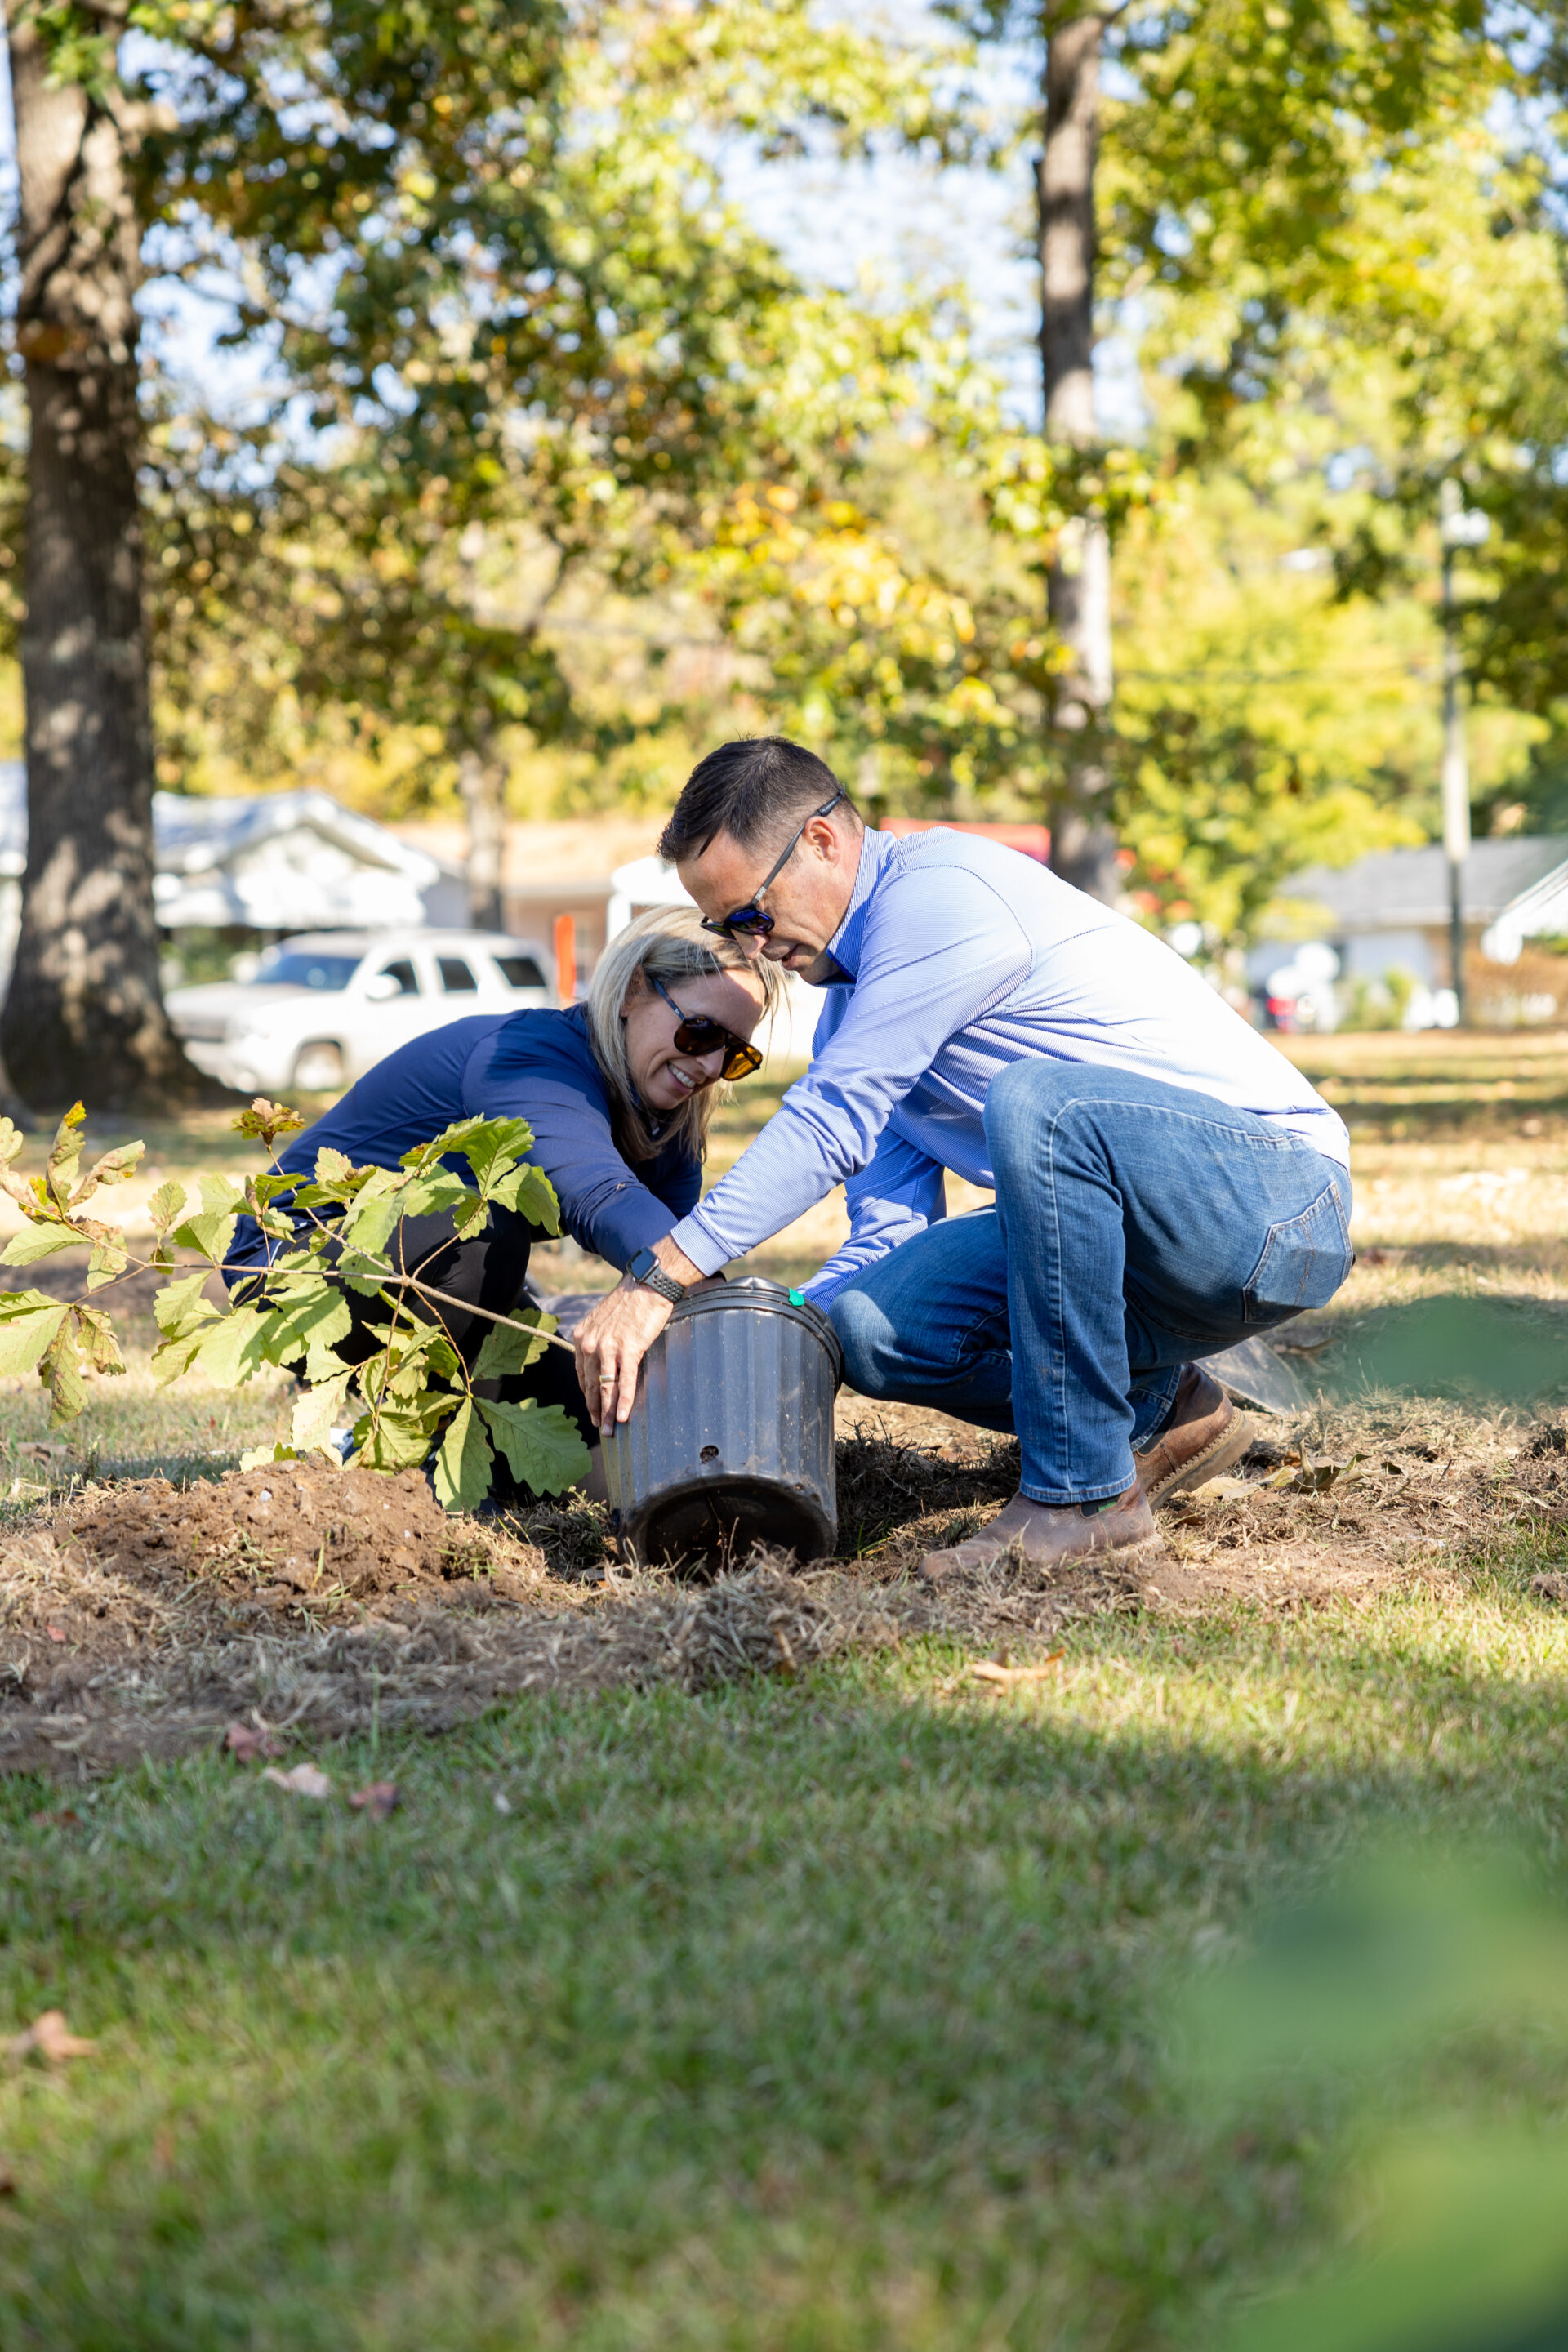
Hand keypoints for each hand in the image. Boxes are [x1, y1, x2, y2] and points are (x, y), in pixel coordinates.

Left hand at [574, 1277, 674, 1434]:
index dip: (587, 1395)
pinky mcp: (629, 1349)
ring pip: (606, 1388)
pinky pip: (624, 1381)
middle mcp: (590, 1344)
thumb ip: (599, 1340)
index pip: (582, 1374)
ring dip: (606, 1413)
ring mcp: (609, 1347)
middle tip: (598, 1428)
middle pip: (591, 1385)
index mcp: (582, 1337)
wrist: (647, 1285)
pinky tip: (622, 1417)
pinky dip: (623, 1402)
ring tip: (609, 1431)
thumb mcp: (603, 1320)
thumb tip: (604, 1361)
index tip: (592, 1409)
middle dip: (594, 1409)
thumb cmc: (629, 1302)